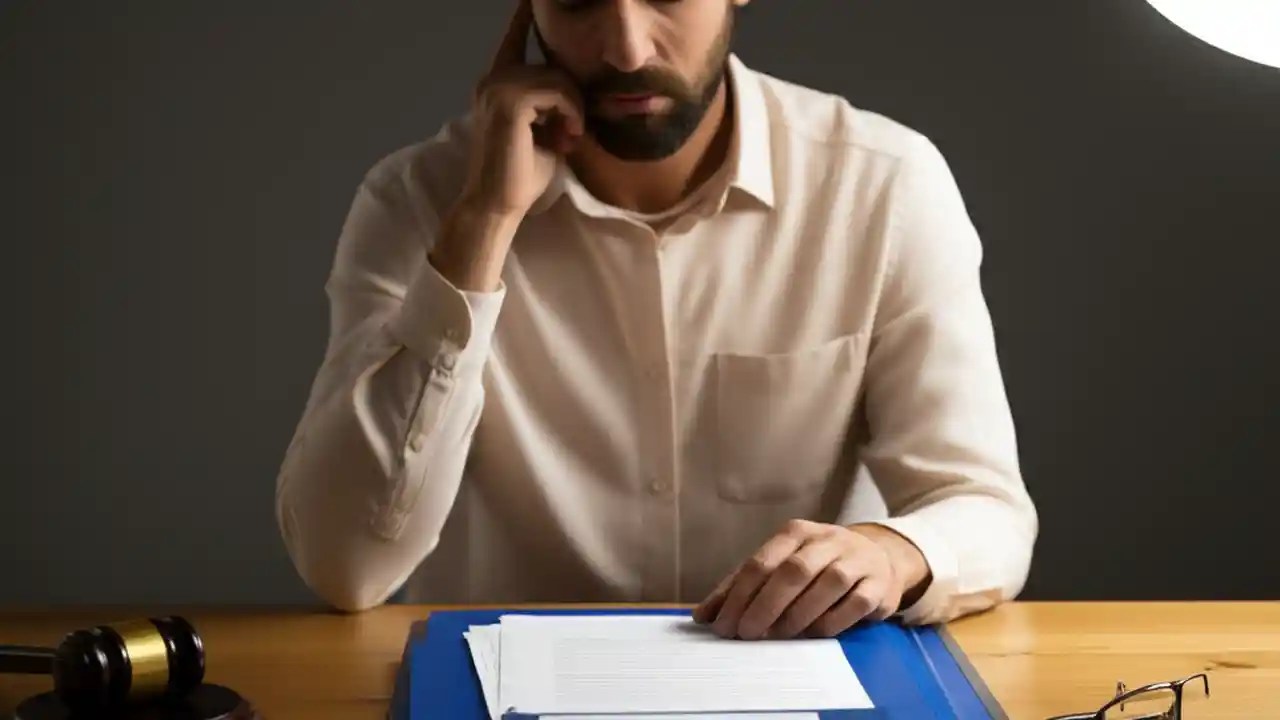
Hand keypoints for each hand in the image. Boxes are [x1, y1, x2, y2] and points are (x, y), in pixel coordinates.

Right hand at [459, 0, 584, 218]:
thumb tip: (581, 93)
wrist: (497, 204)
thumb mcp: (545, 131)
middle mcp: (492, 79)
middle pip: (551, 65)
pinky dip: (571, 113)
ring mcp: (497, 86)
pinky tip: (568, 136)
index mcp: (496, 84)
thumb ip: (555, 106)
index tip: (531, 0)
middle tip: (571, 134)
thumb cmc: (522, 175)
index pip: (514, 40)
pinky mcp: (509, 100)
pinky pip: (557, 91)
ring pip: (557, 78)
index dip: (524, 18)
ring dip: (573, 108)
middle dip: (571, 98)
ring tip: (568, 138)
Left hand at [692, 520, 930, 639]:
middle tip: (745, 634)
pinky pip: (855, 603)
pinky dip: (832, 621)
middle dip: (764, 605)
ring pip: (828, 584)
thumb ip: (742, 587)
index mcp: (795, 533)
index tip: (722, 625)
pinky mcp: (878, 585)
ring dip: (798, 614)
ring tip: (777, 636)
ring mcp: (856, 560)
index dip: (738, 595)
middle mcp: (826, 540)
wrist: (879, 557)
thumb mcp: (779, 565)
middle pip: (792, 571)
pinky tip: (813, 635)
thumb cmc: (817, 565)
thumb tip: (703, 615)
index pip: (761, 562)